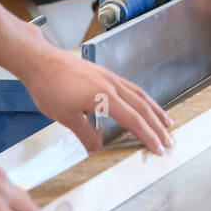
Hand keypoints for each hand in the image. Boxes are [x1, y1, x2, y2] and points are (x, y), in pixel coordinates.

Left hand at [17, 45, 173, 154]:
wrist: (41, 61)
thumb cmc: (50, 88)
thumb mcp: (65, 117)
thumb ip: (85, 133)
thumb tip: (98, 148)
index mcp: (106, 98)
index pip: (133, 121)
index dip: (148, 136)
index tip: (158, 149)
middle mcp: (113, 86)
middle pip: (143, 108)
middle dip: (158, 126)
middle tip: (169, 140)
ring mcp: (111, 78)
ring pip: (140, 96)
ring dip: (155, 111)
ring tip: (166, 122)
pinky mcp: (105, 74)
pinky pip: (132, 88)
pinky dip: (143, 99)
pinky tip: (143, 104)